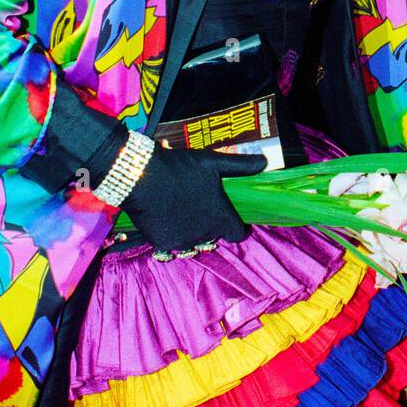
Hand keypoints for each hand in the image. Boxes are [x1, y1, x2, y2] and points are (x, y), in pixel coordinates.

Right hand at [122, 145, 266, 253]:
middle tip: (201, 206)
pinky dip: (172, 234)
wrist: (141, 175)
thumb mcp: (213, 162)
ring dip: (192, 232)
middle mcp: (205, 235)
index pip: (238, 234)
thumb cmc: (182, 168)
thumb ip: (241, 166)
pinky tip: (167, 216)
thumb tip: (264, 162)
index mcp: (221, 218)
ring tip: (184, 212)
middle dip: (211, 226)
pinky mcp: (163, 243)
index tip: (230, 216)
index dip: (236, 226)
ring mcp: (183, 241)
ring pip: (193, 243)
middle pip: (214, 237)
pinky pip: (173, 244)